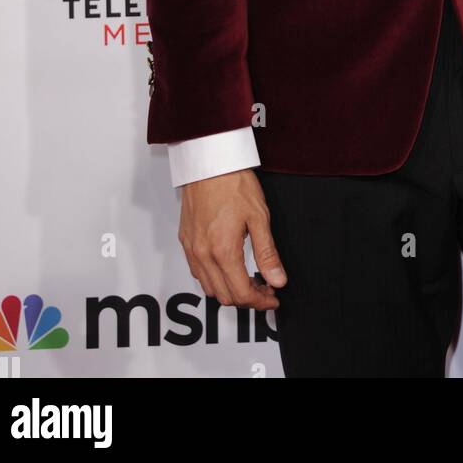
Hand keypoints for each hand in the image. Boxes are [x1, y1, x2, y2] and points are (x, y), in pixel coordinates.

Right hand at [179, 168, 287, 308]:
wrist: (210, 161)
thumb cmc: (233, 182)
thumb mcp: (259, 217)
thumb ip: (267, 253)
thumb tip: (277, 279)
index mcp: (222, 251)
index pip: (241, 293)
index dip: (260, 301)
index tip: (273, 298)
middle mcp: (203, 254)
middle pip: (224, 297)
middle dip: (247, 299)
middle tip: (265, 288)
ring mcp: (191, 248)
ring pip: (209, 288)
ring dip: (230, 291)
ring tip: (249, 279)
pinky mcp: (185, 240)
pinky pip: (197, 272)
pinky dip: (214, 279)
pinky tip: (228, 267)